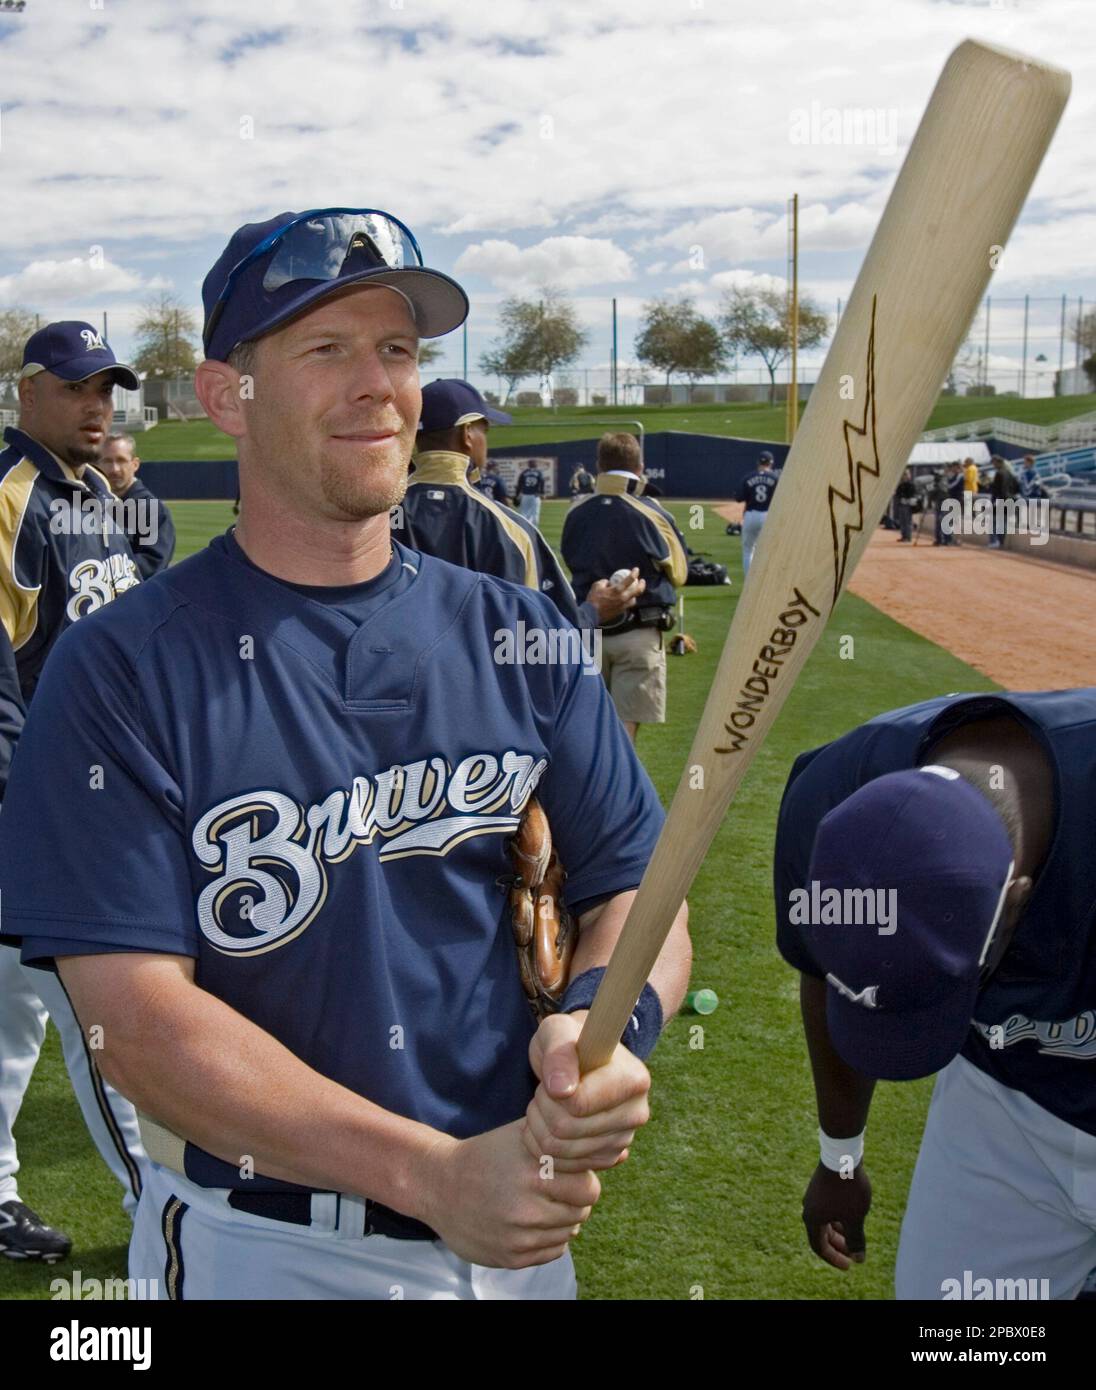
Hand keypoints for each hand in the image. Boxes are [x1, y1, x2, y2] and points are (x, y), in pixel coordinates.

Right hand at [419, 1120, 601, 1268]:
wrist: (439, 1185)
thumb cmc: (488, 1154)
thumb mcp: (524, 1135)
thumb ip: (566, 1140)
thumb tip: (621, 1153)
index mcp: (532, 1172)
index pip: (589, 1187)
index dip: (581, 1179)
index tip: (566, 1173)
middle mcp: (526, 1206)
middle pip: (581, 1211)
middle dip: (573, 1199)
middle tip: (553, 1189)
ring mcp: (518, 1236)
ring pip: (569, 1232)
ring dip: (560, 1218)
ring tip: (538, 1203)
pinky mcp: (511, 1258)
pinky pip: (553, 1251)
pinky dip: (548, 1238)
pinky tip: (530, 1221)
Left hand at [523, 1010, 650, 1173]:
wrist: (580, 1061)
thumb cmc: (570, 1041)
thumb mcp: (557, 1030)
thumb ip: (558, 1053)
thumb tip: (561, 1090)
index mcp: (634, 1079)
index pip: (578, 1104)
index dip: (552, 1092)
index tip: (553, 1076)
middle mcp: (636, 1113)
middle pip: (565, 1129)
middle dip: (542, 1107)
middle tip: (545, 1090)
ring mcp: (624, 1139)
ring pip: (559, 1150)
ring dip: (539, 1126)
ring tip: (546, 1104)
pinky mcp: (608, 1158)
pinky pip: (562, 1166)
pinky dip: (544, 1146)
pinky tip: (549, 1123)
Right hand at [586, 570, 644, 624]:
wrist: (591, 614)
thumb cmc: (593, 599)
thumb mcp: (596, 586)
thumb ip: (604, 582)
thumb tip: (608, 581)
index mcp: (617, 590)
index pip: (630, 579)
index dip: (635, 573)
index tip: (636, 570)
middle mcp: (623, 598)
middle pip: (638, 590)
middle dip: (642, 584)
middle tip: (642, 580)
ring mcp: (623, 605)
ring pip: (634, 599)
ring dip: (635, 594)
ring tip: (634, 591)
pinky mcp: (621, 611)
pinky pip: (628, 605)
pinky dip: (629, 600)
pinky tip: (626, 598)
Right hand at [801, 1161, 871, 1269]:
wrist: (842, 1154)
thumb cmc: (847, 1190)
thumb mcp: (854, 1218)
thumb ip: (856, 1240)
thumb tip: (858, 1258)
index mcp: (812, 1219)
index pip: (819, 1247)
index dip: (834, 1259)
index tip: (849, 1265)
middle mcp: (809, 1207)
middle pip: (821, 1234)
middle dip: (839, 1246)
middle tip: (855, 1253)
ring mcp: (813, 1195)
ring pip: (825, 1221)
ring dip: (840, 1232)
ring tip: (856, 1236)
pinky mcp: (820, 1186)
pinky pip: (827, 1209)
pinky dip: (838, 1218)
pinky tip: (852, 1216)